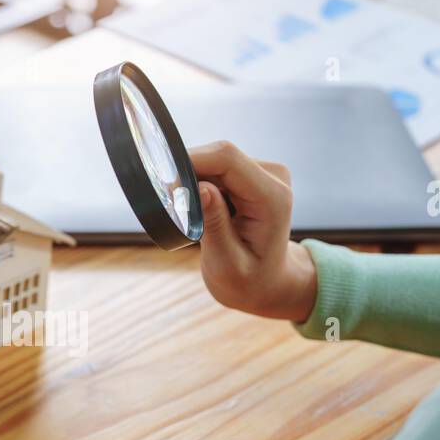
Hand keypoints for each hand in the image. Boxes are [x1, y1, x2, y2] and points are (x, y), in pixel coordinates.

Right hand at [189, 141, 317, 323]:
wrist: (268, 283)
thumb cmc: (248, 280)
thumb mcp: (227, 263)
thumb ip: (214, 225)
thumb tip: (199, 187)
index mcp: (272, 198)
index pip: (227, 159)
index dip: (191, 162)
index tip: (165, 184)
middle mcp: (274, 178)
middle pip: (219, 156)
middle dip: (190, 176)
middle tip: (176, 210)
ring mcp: (266, 172)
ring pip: (215, 160)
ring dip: (196, 183)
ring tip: (197, 220)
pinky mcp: (254, 173)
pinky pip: (217, 167)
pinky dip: (202, 185)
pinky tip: (206, 212)